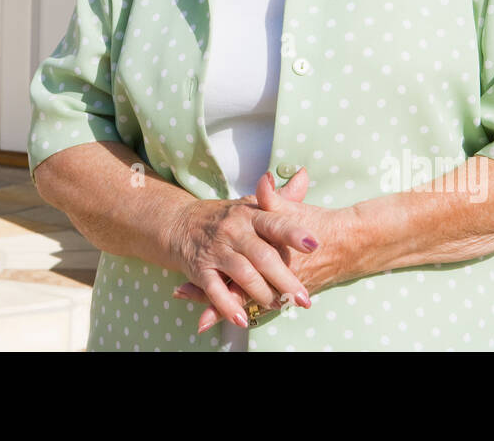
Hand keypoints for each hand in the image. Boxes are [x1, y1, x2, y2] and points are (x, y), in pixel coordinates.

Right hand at [166, 180, 322, 329]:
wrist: (179, 223)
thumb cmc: (225, 217)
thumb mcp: (251, 205)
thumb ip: (280, 198)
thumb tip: (304, 175)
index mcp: (250, 214)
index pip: (275, 222)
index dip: (294, 233)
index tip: (314, 244)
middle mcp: (234, 231)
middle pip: (262, 256)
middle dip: (285, 279)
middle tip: (303, 298)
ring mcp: (216, 250)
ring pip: (242, 274)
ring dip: (262, 294)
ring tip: (279, 306)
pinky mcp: (200, 269)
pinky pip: (215, 290)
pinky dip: (228, 306)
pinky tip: (242, 319)